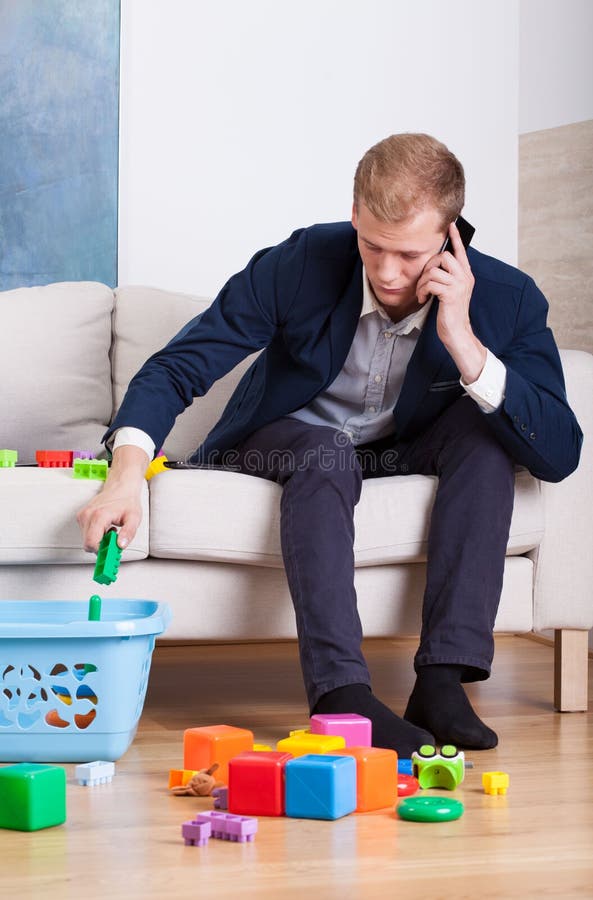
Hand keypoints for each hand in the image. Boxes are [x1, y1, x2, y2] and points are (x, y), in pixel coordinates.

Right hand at [77, 446, 147, 552]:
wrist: (121, 486)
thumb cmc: (127, 501)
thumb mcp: (134, 518)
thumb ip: (128, 533)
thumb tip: (121, 546)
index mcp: (99, 516)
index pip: (91, 543)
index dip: (101, 551)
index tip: (110, 554)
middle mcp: (87, 515)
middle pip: (88, 543)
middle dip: (101, 545)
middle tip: (115, 538)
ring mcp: (83, 515)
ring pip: (86, 539)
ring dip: (99, 539)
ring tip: (111, 530)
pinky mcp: (81, 516)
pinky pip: (86, 533)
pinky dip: (96, 534)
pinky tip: (106, 527)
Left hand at [416, 221, 484, 383]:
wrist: (456, 332)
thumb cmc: (450, 313)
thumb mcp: (450, 291)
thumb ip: (447, 277)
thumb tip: (434, 265)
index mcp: (466, 274)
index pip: (460, 251)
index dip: (455, 237)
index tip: (451, 224)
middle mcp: (465, 277)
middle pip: (443, 256)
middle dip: (428, 267)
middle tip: (423, 281)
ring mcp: (459, 285)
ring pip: (434, 270)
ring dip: (422, 282)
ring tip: (422, 293)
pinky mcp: (450, 294)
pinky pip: (430, 283)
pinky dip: (422, 290)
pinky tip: (422, 299)